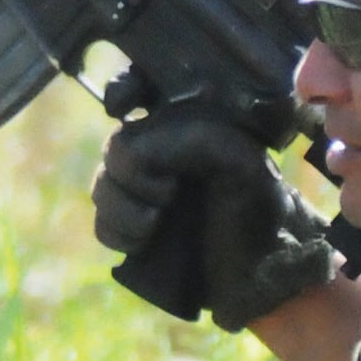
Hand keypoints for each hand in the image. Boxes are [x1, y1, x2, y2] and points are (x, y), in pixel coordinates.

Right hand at [92, 113, 339, 332]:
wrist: (259, 275)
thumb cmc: (257, 209)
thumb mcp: (235, 161)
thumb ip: (188, 139)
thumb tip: (135, 150)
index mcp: (192, 123)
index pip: (143, 85)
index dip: (124, 89)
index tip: (122, 108)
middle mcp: (164, 151)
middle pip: (114, 145)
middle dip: (133, 174)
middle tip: (169, 192)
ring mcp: (145, 191)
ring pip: (102, 185)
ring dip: (125, 208)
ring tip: (156, 223)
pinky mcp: (135, 229)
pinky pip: (100, 221)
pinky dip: (118, 232)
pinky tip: (144, 241)